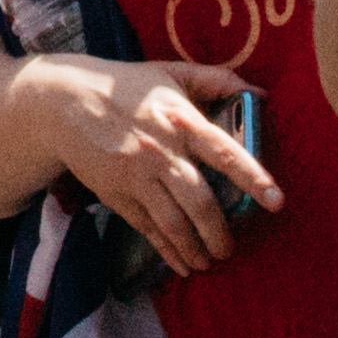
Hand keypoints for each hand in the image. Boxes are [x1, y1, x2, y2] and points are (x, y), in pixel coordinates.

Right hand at [24, 54, 272, 276]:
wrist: (61, 100)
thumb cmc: (124, 87)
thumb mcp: (168, 74)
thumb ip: (215, 80)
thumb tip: (259, 91)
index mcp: (180, 120)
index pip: (223, 152)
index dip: (252, 177)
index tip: (276, 201)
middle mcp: (161, 150)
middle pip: (199, 200)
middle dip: (219, 232)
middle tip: (230, 249)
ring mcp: (136, 175)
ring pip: (173, 221)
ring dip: (195, 247)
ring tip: (208, 261)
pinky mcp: (116, 192)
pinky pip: (147, 227)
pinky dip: (167, 250)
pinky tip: (181, 264)